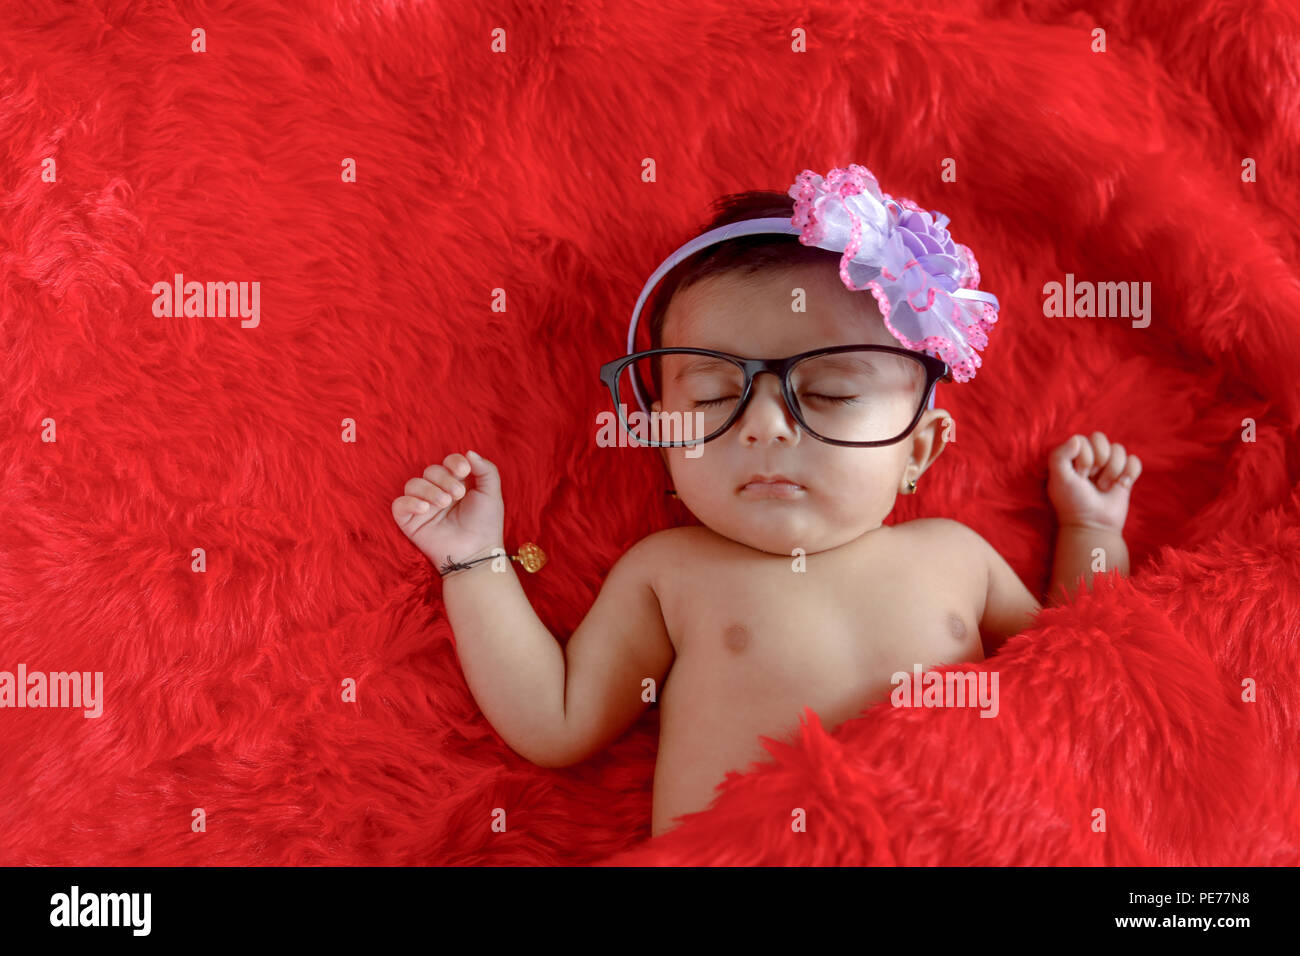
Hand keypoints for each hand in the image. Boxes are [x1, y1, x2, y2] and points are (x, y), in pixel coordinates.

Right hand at [392, 450, 504, 568]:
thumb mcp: (491, 493)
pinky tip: (425, 508)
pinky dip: (410, 502)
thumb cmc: (485, 524)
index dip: (453, 462)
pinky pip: (399, 504)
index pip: (447, 462)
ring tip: (444, 503)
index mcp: (456, 483)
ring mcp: (423, 506)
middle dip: (444, 479)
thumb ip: (485, 469)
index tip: (464, 470)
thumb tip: (469, 452)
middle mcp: (438, 492)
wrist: (476, 553)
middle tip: (458, 494)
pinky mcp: (410, 521)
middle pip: (430, 471)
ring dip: (429, 490)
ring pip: (413, 484)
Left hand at [1047, 432, 1141, 532]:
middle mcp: (1090, 457)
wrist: (1093, 525)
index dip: (1083, 457)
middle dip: (1098, 460)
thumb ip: (1059, 456)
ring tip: (1103, 487)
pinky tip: (1121, 485)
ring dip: (1112, 470)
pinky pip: (1134, 461)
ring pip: (1119, 449)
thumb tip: (1077, 439)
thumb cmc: (1072, 502)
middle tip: (1090, 479)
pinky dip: (1130, 473)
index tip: (1078, 476)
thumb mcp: (1059, 479)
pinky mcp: (1125, 475)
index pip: (1082, 440)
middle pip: (1101, 439)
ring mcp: (1109, 466)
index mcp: (1072, 456)